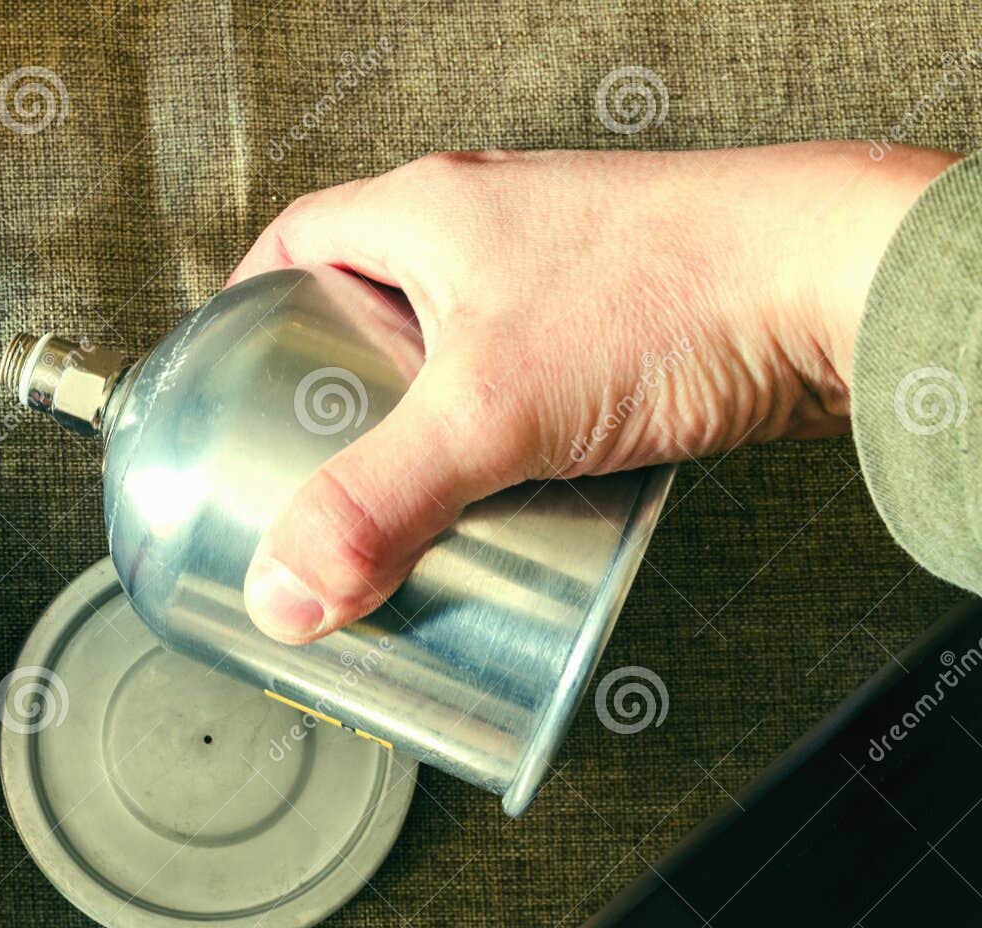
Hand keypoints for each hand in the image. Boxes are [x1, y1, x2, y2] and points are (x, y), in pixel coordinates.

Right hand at [231, 143, 958, 642]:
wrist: (832, 287)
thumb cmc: (677, 291)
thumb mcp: (489, 410)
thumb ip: (378, 505)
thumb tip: (290, 586)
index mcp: (429, 210)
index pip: (294, 241)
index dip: (247, 309)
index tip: (225, 376)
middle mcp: (489, 228)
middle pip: (368, 304)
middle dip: (332, 385)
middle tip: (310, 460)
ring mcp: (557, 273)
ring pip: (451, 349)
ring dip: (422, 420)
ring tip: (402, 494)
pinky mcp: (616, 324)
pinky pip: (524, 381)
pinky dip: (500, 435)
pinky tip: (504, 495)